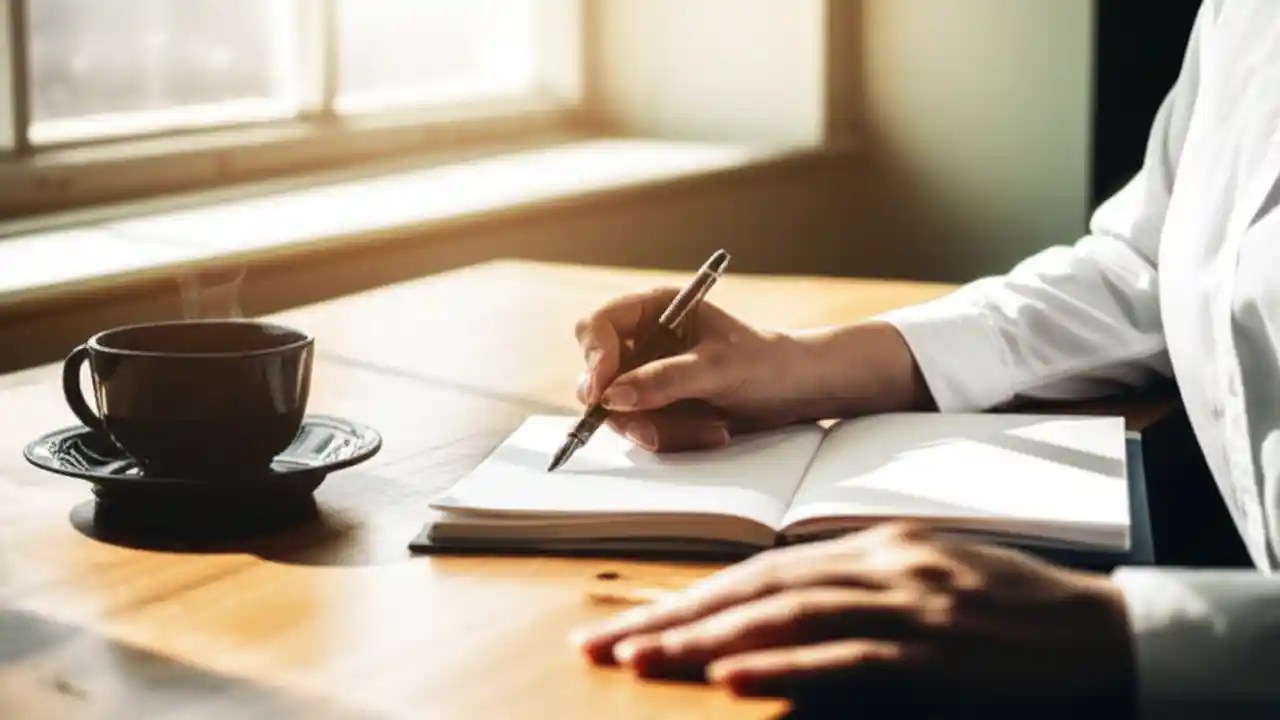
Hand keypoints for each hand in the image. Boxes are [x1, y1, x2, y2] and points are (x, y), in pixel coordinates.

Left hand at [571, 523, 1133, 707]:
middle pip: (754, 590)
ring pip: (784, 620)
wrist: (1103, 634)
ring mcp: (905, 608)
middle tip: (602, 644)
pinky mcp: (933, 655)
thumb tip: (777, 614)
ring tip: (639, 661)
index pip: (761, 568)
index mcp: (873, 543)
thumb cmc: (1011, 609)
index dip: (691, 595)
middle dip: (672, 617)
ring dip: (705, 643)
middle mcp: (879, 566)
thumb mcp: (927, 576)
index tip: (631, 619)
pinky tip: (733, 680)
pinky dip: (785, 671)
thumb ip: (854, 586)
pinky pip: (845, 663)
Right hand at [574, 288, 931, 451]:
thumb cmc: (764, 363)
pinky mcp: (656, 409)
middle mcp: (642, 342)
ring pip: (620, 413)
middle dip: (629, 407)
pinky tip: (712, 432)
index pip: (597, 327)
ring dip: (663, 429)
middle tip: (653, 429)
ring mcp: (645, 378)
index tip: (603, 392)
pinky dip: (676, 439)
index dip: (594, 357)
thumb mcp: (718, 368)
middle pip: (597, 375)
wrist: (795, 393)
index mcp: (652, 309)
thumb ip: (665, 379)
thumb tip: (612, 396)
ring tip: (712, 429)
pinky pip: (643, 431)